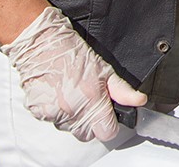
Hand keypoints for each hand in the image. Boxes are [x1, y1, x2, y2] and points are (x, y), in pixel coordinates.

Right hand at [0, 7, 147, 141]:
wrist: (40, 44)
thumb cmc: (71, 52)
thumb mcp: (104, 68)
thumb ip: (122, 90)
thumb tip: (139, 100)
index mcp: (92, 100)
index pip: (107, 132)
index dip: (109, 124)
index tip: (107, 115)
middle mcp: (73, 110)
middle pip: (87, 134)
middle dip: (91, 123)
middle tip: (89, 102)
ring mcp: (54, 113)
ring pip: (69, 128)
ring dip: (73, 117)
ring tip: (72, 94)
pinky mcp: (38, 112)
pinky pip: (53, 121)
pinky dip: (57, 113)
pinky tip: (58, 94)